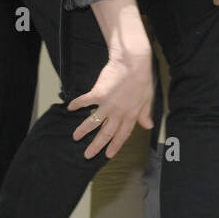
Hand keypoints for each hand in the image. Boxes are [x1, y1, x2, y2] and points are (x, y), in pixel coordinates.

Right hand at [67, 0, 153, 158]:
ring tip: (75, 137)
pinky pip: (85, 102)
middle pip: (105, 134)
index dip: (115, 146)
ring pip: (93, 122)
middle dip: (96, 146)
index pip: (122, 135)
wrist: (133, 62)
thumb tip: (148, 126)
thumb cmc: (142, 78)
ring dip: (83, 130)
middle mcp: (118, 113)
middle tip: (87, 154)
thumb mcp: (148, 98)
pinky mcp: (98, 93)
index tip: (108, 155)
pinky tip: (70, 107)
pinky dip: (76, 104)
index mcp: (131, 115)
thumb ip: (145, 113)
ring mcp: (107, 104)